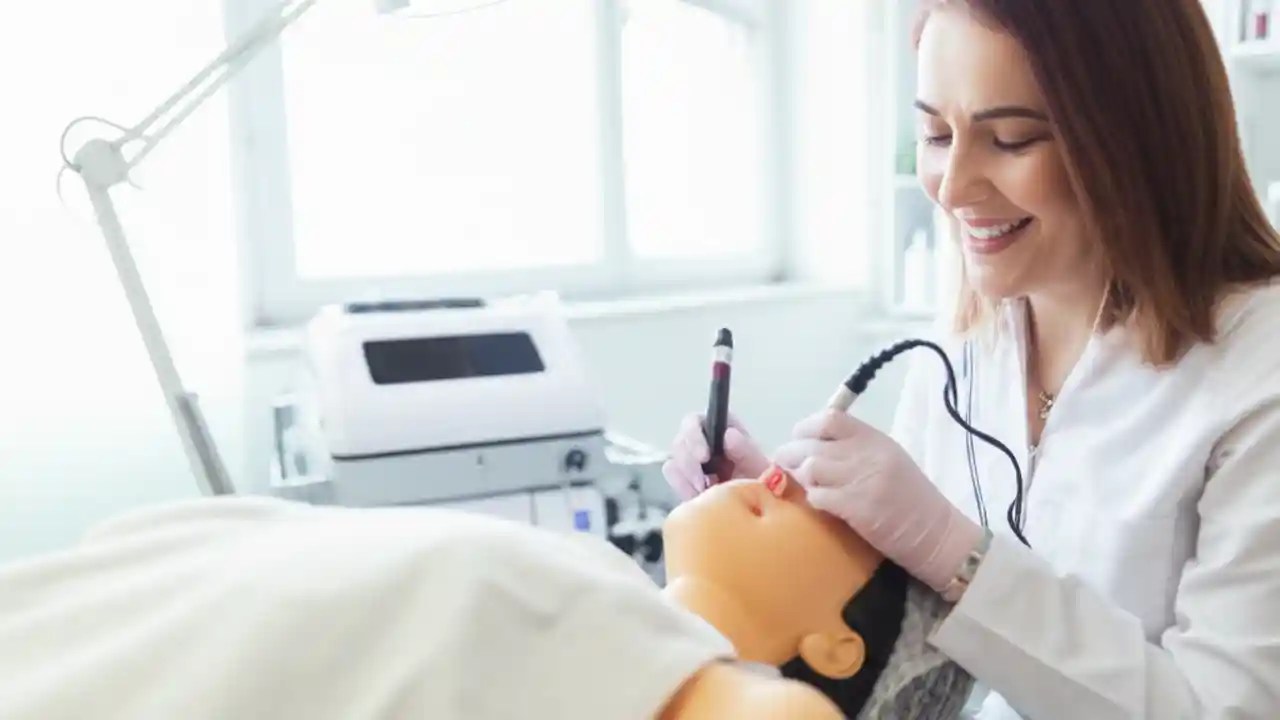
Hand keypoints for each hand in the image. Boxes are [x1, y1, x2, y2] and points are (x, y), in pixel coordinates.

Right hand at [662, 412, 770, 500]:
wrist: (760, 507)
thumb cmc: (765, 481)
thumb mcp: (761, 467)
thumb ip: (747, 451)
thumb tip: (728, 435)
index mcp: (721, 428)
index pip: (696, 421)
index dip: (694, 435)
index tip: (703, 457)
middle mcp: (702, 441)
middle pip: (680, 442)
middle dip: (688, 464)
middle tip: (703, 484)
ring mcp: (691, 461)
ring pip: (674, 463)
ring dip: (687, 480)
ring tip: (706, 494)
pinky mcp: (685, 481)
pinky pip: (674, 482)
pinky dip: (684, 490)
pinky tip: (699, 499)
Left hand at [773, 409, 982, 592]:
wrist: (936, 533)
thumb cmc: (910, 498)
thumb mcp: (887, 460)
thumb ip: (854, 448)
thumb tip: (811, 444)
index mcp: (875, 439)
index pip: (829, 419)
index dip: (805, 428)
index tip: (798, 440)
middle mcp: (867, 455)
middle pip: (811, 445)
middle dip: (790, 454)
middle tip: (785, 465)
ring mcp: (862, 481)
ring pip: (810, 468)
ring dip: (800, 478)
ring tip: (806, 486)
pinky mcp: (857, 508)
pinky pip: (818, 497)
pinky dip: (813, 499)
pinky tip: (821, 504)